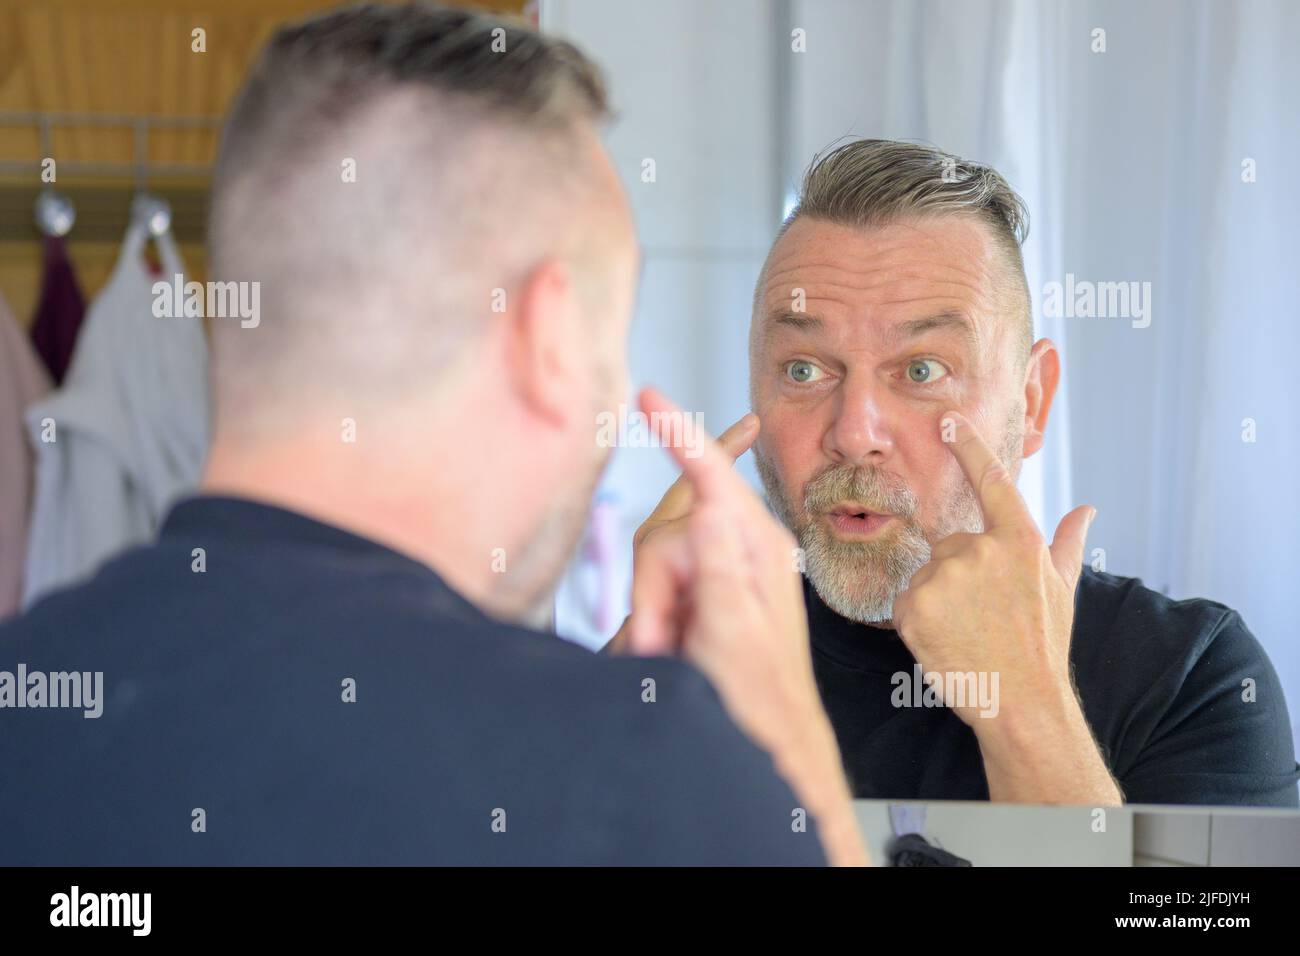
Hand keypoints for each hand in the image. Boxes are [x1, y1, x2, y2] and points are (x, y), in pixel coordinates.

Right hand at [626, 386, 866, 863]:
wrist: (774, 741)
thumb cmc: (758, 696)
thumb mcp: (734, 637)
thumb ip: (720, 572)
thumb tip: (707, 507)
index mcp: (758, 550)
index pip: (710, 477)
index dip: (677, 432)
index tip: (648, 396)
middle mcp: (745, 548)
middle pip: (664, 536)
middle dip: (651, 591)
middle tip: (663, 643)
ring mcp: (728, 566)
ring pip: (656, 565)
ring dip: (654, 612)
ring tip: (676, 652)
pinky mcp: (713, 585)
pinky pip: (663, 586)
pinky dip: (658, 617)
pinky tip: (675, 645)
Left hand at [891, 411, 1118, 803]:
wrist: (1022, 704)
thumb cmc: (1043, 648)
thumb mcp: (1063, 591)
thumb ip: (1066, 544)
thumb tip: (1086, 509)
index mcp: (1020, 542)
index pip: (992, 482)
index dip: (969, 448)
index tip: (947, 421)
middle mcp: (981, 550)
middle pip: (949, 543)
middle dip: (957, 574)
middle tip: (982, 616)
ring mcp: (946, 576)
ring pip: (926, 575)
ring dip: (937, 599)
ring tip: (966, 632)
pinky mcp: (915, 603)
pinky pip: (906, 602)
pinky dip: (916, 621)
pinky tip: (944, 642)